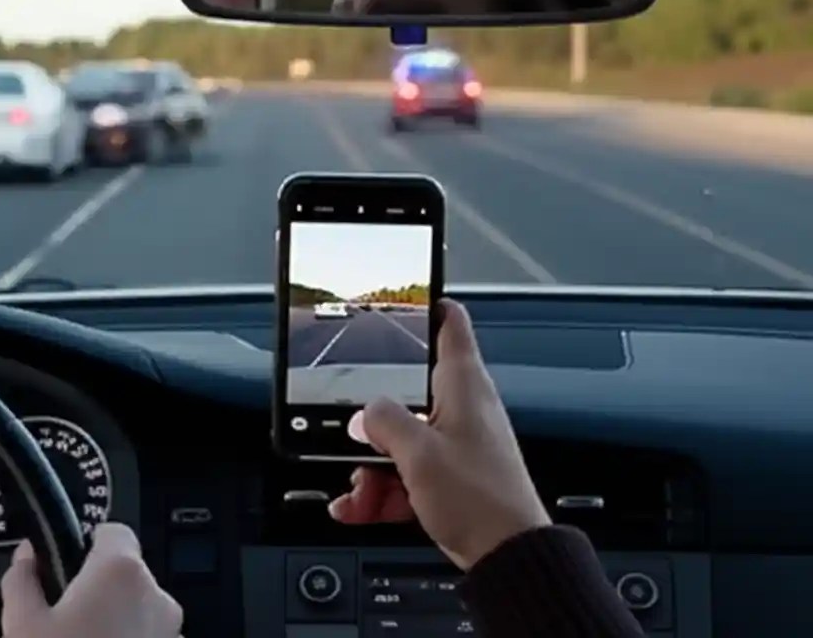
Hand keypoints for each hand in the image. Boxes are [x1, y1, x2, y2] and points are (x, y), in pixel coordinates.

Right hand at [0, 523, 182, 637]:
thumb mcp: (21, 623)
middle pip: (125, 574)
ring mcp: (171, 633)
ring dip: (113, 621)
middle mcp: (156, 596)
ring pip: (137, 611)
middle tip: (61, 616)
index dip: (87, 543)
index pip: (113, 531)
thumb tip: (25, 557)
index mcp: (121, 572)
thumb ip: (22, 578)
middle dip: (96, 589)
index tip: (64, 564)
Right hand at [330, 298, 550, 569]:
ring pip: (400, 439)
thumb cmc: (480, 499)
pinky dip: (382, 490)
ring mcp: (455, 443)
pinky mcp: (450, 476)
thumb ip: (383, 422)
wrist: (507, 554)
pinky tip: (360, 508)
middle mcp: (462, 407)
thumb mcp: (418, 453)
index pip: (450, 323)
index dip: (424, 306)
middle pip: (405, 391)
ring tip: (357, 492)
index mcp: (463, 384)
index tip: (395, 302)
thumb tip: (364, 413)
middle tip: (351, 436)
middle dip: (371, 419)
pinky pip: (405, 472)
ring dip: (371, 465)